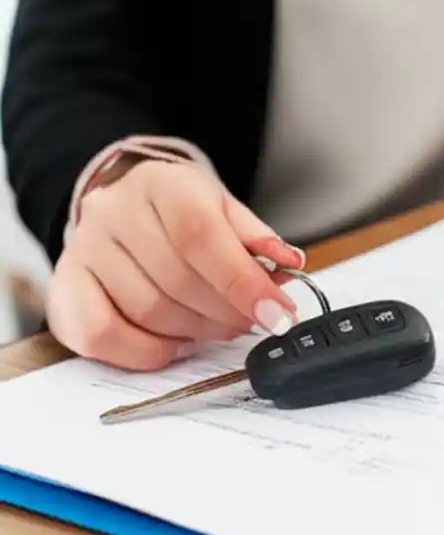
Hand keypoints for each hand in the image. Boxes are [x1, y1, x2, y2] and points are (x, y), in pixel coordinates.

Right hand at [47, 160, 302, 370]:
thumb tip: (288, 264)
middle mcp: (113, 212)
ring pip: (147, 313)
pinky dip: (147, 351)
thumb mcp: (225, 210)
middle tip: (251, 320)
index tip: (277, 314)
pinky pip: (100, 336)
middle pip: (176, 281)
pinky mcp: (63, 288)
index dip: (243, 283)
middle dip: (227, 313)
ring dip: (195, 332)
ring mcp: (82, 250)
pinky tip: (176, 342)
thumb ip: (256, 238)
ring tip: (217, 324)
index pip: (201, 237)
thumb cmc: (182, 213)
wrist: (126, 207)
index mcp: (160, 183)